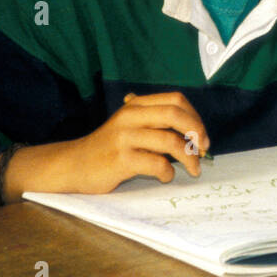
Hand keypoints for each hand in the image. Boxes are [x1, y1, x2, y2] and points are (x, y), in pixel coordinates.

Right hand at [25, 92, 210, 195]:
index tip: (203, 136)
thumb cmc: (108, 147)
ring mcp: (125, 138)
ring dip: (189, 158)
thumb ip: (154, 119)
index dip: (195, 117)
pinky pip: (156, 164)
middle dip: (197, 133)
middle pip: (176, 115)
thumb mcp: (128, 124)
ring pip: (170, 142)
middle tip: (204, 151)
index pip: (176, 100)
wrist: (73, 165)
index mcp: (136, 106)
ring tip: (193, 170)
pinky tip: (165, 176)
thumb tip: (195, 126)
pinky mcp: (120, 160)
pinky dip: (167, 172)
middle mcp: (131, 116)